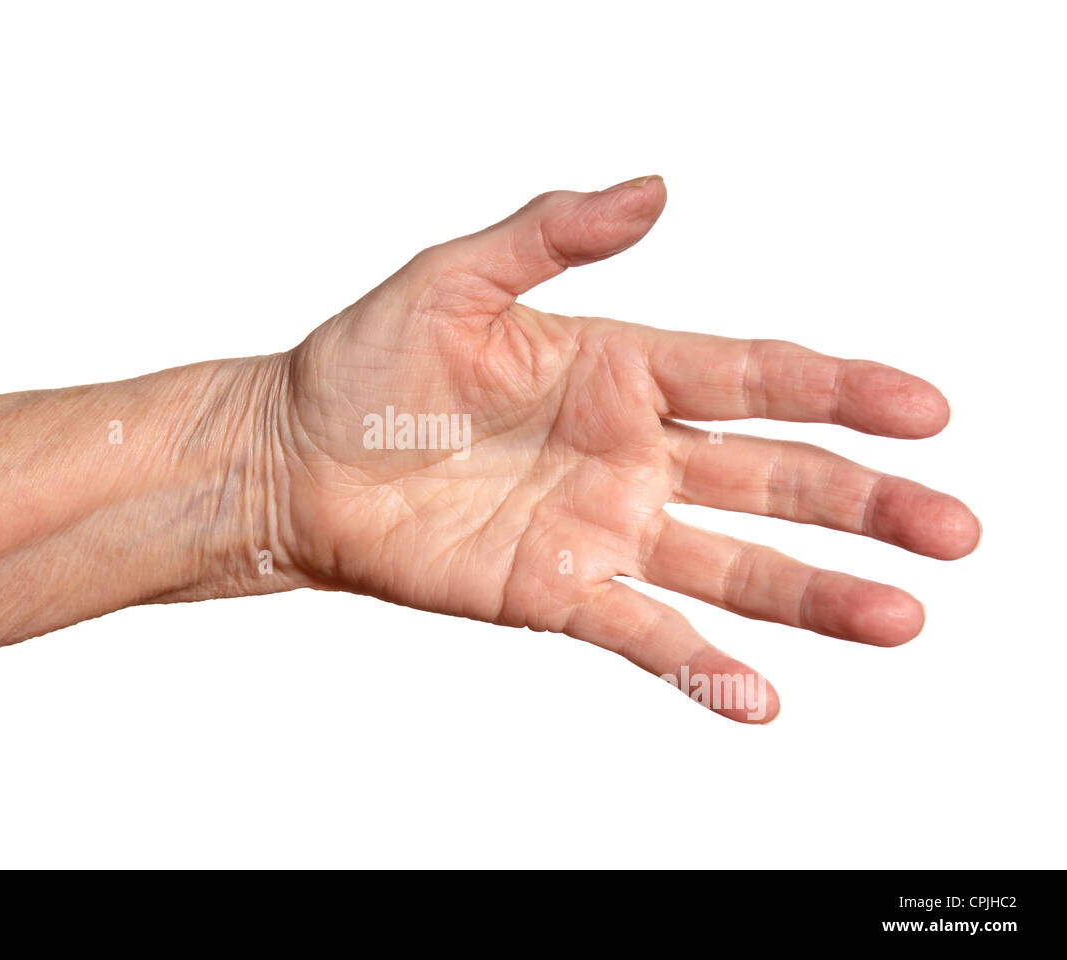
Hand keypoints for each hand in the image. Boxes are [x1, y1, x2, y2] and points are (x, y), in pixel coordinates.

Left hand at [271, 176, 980, 721]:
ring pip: (731, 563)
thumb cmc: (363, 367)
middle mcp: (629, 452)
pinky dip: (702, 666)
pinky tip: (763, 696)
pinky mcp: (556, 592)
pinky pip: (644, 632)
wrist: (293, 463)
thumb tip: (654, 188)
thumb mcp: (455, 279)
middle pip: (772, 476)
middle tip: (951, 526)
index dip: (842, 390)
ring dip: (815, 593)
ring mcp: (599, 528)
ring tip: (899, 616)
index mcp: (619, 368)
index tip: (923, 408)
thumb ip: (554, 234)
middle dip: (863, 501)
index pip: (756, 376)